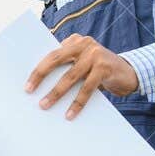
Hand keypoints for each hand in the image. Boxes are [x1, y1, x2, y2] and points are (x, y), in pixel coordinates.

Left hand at [25, 34, 139, 118]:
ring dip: (56, 92)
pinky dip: (77, 103)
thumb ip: (66, 67)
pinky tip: (70, 114)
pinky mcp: (104, 67)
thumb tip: (39, 84)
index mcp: (74, 41)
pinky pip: (87, 88)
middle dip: (40, 75)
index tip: (26, 83)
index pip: (51, 53)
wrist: (128, 73)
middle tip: (29, 91)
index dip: (38, 68)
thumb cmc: (98, 71)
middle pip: (56, 59)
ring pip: (70, 76)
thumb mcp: (82, 65)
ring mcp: (95, 54)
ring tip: (44, 105)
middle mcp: (83, 43)